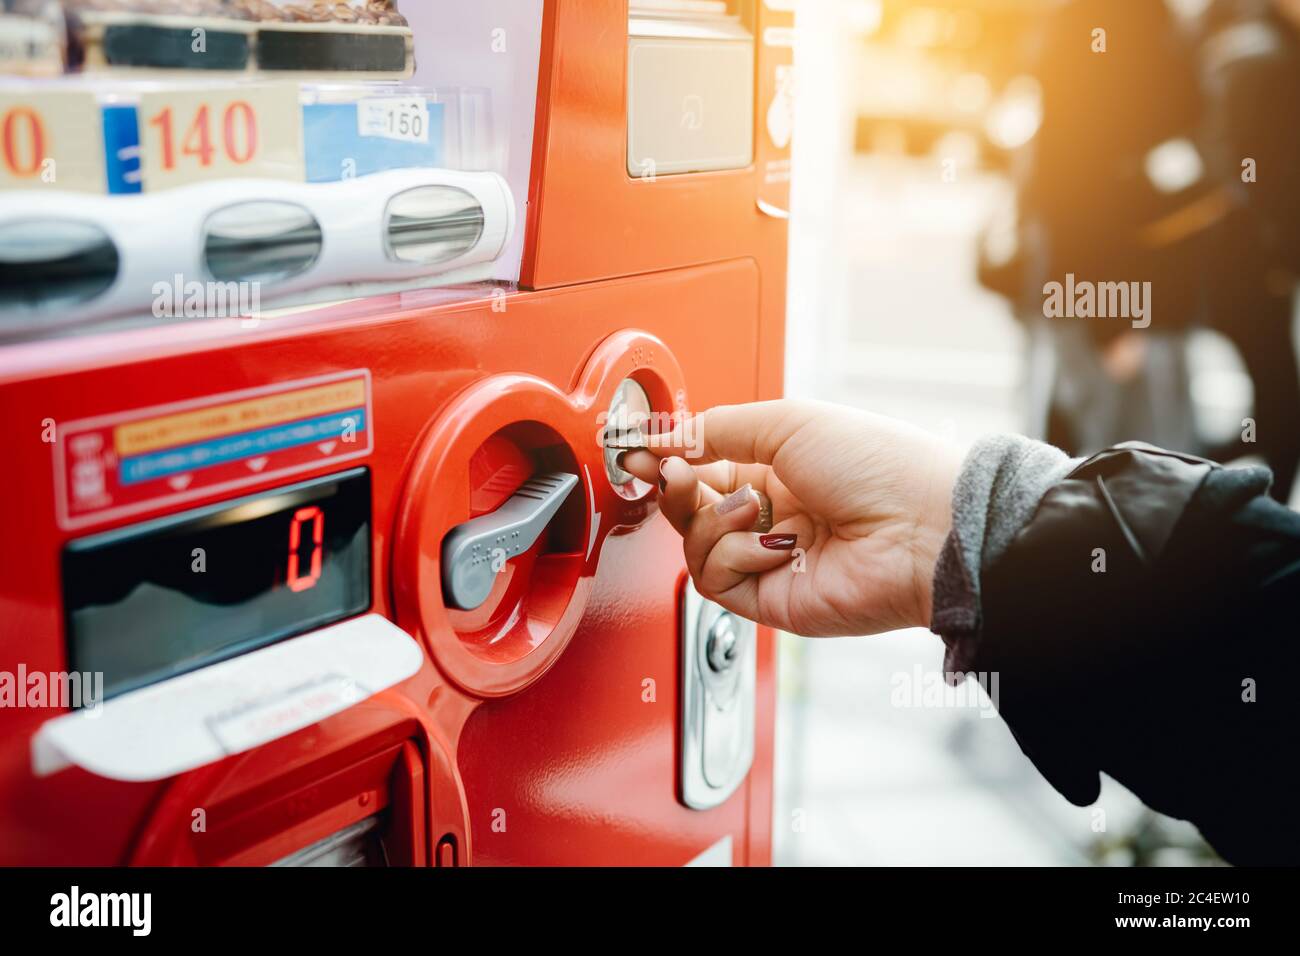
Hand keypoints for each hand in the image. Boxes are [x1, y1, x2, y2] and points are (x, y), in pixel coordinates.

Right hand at [618, 400, 963, 635]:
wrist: (923, 528)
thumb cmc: (878, 466)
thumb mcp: (787, 422)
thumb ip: (716, 428)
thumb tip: (665, 437)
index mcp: (779, 469)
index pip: (703, 467)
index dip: (668, 459)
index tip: (636, 452)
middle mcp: (772, 515)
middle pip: (689, 508)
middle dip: (674, 487)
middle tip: (672, 471)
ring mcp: (769, 559)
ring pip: (694, 546)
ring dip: (713, 521)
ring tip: (753, 510)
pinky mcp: (770, 601)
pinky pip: (716, 580)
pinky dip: (734, 556)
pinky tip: (773, 546)